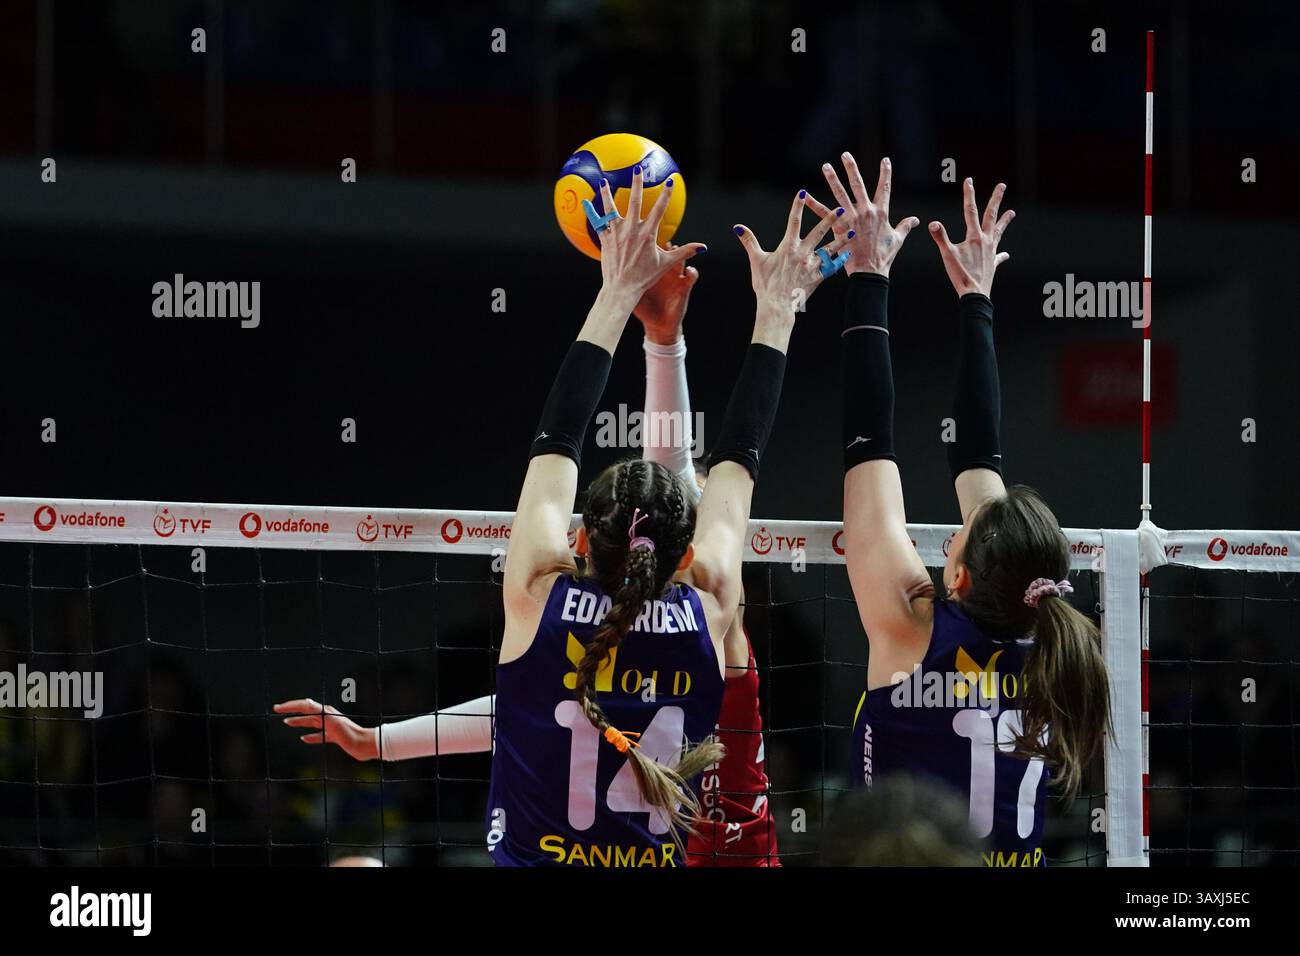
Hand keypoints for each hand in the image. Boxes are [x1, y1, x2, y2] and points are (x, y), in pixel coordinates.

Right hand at [274, 698, 377, 760]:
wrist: (365, 745)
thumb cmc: (350, 734)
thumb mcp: (333, 721)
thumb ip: (319, 712)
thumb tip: (306, 702)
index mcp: (326, 712)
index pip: (304, 706)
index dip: (290, 706)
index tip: (277, 708)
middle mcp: (327, 717)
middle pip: (306, 712)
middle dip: (291, 711)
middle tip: (277, 710)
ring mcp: (331, 727)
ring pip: (311, 723)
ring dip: (298, 722)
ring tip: (287, 722)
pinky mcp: (335, 737)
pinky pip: (319, 736)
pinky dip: (310, 737)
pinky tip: (304, 739)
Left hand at [595, 167, 706, 305]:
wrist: (622, 289)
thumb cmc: (644, 278)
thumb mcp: (666, 264)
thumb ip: (684, 252)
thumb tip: (703, 247)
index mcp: (648, 234)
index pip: (659, 210)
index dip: (666, 195)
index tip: (670, 181)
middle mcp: (632, 230)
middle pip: (635, 201)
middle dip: (637, 183)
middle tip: (638, 169)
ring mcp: (617, 234)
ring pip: (611, 208)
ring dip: (608, 193)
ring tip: (605, 180)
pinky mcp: (605, 240)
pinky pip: (597, 223)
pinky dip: (591, 212)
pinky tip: (586, 202)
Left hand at [632, 244, 699, 344]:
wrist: (657, 324)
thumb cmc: (645, 309)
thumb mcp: (634, 296)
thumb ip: (624, 282)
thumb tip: (607, 268)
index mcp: (651, 272)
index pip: (649, 254)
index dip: (645, 246)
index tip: (639, 238)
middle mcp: (665, 273)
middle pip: (666, 254)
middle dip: (664, 245)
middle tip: (658, 239)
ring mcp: (675, 279)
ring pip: (681, 261)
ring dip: (680, 253)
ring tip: (675, 249)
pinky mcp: (684, 289)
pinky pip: (691, 278)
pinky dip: (692, 273)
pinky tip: (689, 270)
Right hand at [733, 191, 848, 339]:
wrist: (776, 305)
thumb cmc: (765, 284)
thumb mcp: (756, 260)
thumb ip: (749, 241)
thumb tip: (737, 227)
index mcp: (788, 247)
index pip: (794, 221)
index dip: (798, 205)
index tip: (803, 192)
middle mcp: (802, 253)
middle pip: (818, 232)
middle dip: (829, 219)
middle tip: (841, 208)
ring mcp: (812, 266)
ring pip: (830, 248)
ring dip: (841, 239)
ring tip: (852, 231)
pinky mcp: (817, 278)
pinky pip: (831, 267)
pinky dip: (839, 261)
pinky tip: (847, 254)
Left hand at [813, 153, 918, 276]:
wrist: (870, 271)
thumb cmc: (884, 257)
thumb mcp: (897, 239)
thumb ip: (905, 226)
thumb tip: (916, 220)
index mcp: (881, 213)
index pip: (885, 188)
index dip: (886, 173)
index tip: (885, 160)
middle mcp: (866, 212)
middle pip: (859, 185)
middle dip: (852, 169)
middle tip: (845, 155)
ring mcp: (852, 218)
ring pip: (841, 194)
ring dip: (833, 179)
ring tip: (826, 166)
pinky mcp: (839, 228)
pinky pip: (824, 214)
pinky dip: (814, 204)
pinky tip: (804, 196)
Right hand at [928, 178, 1014, 297]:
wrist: (974, 294)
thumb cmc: (961, 274)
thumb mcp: (947, 255)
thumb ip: (941, 237)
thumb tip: (932, 223)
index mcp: (974, 237)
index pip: (971, 211)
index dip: (969, 195)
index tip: (969, 181)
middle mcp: (986, 240)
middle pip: (991, 215)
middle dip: (996, 199)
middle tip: (1002, 185)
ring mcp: (991, 251)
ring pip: (999, 232)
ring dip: (1005, 221)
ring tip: (1012, 212)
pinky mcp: (993, 263)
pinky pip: (999, 256)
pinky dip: (1001, 254)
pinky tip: (1005, 253)